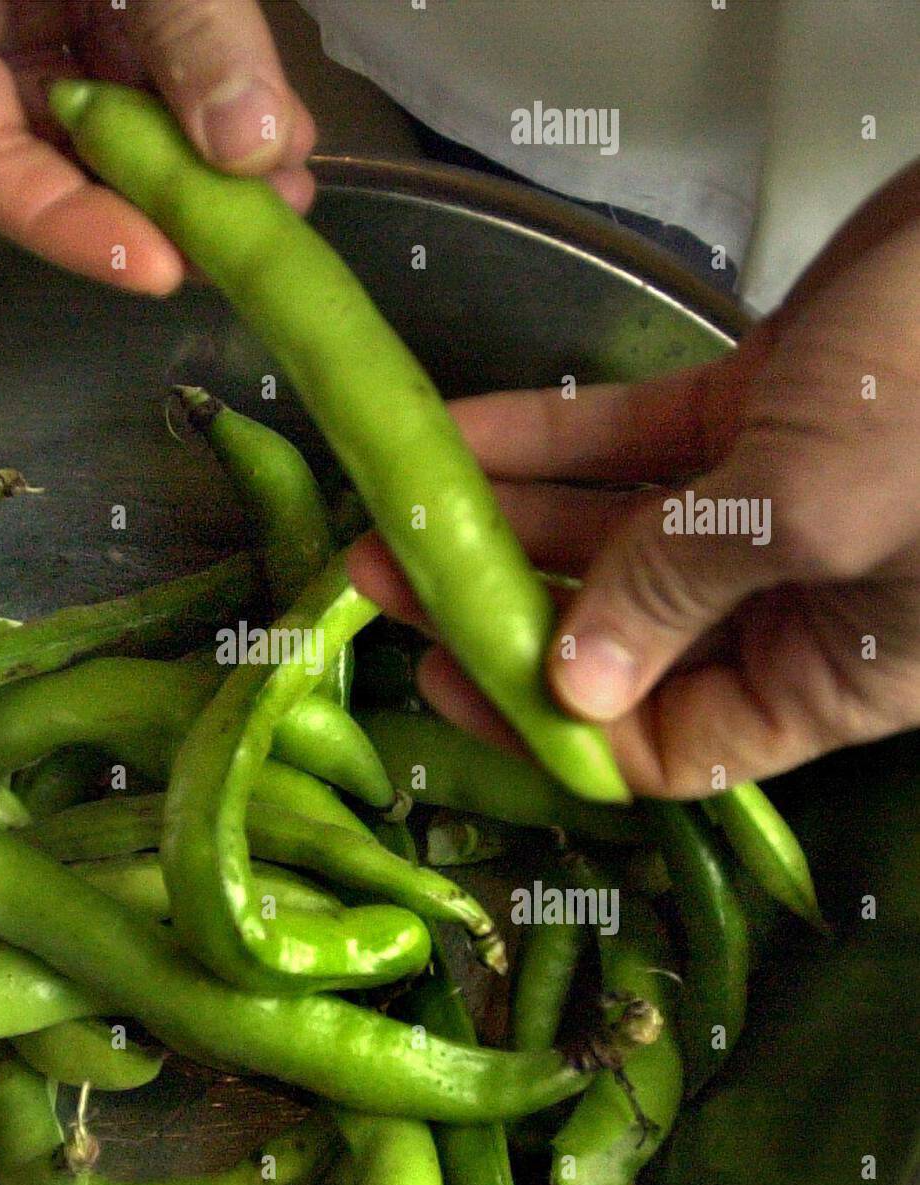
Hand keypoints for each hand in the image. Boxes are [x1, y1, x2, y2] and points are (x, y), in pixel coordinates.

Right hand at [0, 0, 315, 291]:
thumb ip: (185, 22)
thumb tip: (250, 146)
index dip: (68, 228)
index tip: (157, 266)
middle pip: (64, 155)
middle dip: (165, 204)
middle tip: (247, 237)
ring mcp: (47, 9)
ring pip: (124, 116)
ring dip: (206, 162)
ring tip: (280, 186)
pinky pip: (158, 61)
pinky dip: (217, 98)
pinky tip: (272, 128)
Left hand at [350, 161, 919, 797]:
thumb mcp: (816, 510)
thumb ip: (681, 593)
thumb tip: (574, 690)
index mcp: (830, 673)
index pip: (673, 743)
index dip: (553, 726)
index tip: (447, 682)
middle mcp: (791, 603)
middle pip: (618, 636)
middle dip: (500, 609)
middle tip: (386, 579)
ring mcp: (766, 502)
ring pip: (609, 534)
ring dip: (503, 520)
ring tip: (393, 506)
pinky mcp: (749, 410)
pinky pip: (624, 443)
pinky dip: (543, 439)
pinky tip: (454, 434)